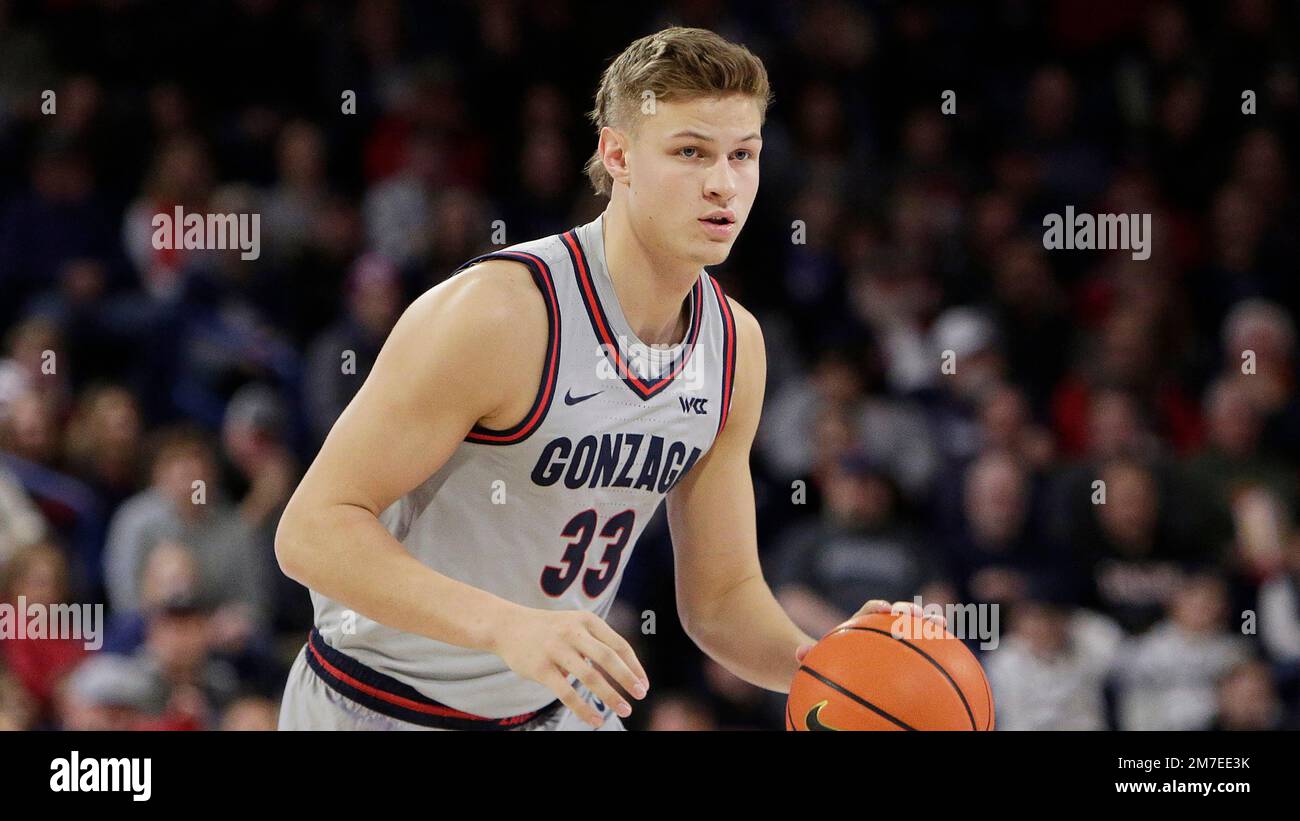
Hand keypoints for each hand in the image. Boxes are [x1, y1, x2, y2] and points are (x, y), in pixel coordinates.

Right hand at [490, 606, 648, 727]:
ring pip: (590, 676)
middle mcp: (573, 632)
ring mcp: (556, 649)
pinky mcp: (541, 668)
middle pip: (608, 658)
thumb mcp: (575, 624)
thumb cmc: (549, 629)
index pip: (619, 645)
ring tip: (624, 710)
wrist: (507, 626)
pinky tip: (595, 720)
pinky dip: (583, 709)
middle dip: (628, 679)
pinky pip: (567, 693)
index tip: (643, 684)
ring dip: (610, 696)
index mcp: (587, 620)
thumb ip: (597, 642)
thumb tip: (625, 672)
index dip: (634, 666)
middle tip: (641, 696)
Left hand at [794, 599, 947, 662]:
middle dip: (908, 610)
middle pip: (897, 613)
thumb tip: (798, 654)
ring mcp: (896, 634)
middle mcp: (880, 625)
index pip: (868, 611)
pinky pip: (924, 648)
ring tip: (942, 624)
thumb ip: (808, 656)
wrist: (836, 661)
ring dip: (929, 623)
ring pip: (915, 626)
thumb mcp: (816, 658)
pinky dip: (937, 648)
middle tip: (916, 614)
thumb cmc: (828, 658)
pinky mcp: (907, 648)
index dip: (875, 608)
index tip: (883, 608)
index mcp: (859, 624)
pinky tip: (953, 661)